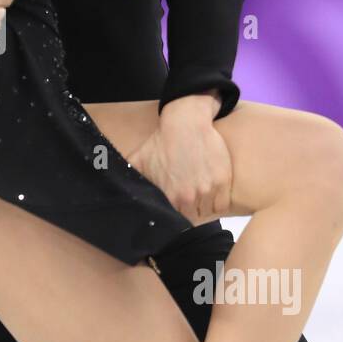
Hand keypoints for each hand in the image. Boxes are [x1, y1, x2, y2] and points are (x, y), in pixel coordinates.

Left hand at [128, 94, 232, 221]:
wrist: (186, 122)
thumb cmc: (163, 140)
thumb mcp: (139, 159)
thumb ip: (132, 178)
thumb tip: (120, 189)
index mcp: (169, 197)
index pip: (176, 219)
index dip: (176, 214)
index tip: (177, 206)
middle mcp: (189, 197)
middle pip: (192, 217)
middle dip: (190, 210)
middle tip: (189, 200)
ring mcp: (208, 190)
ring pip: (208, 211)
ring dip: (204, 206)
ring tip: (199, 195)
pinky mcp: (222, 181)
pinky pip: (223, 205)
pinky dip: (218, 202)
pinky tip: (211, 192)